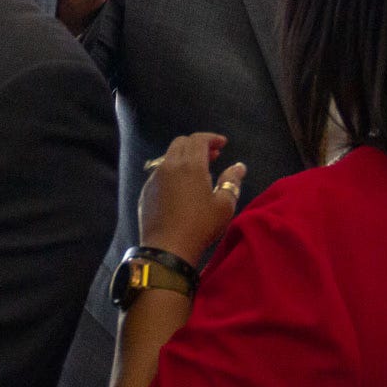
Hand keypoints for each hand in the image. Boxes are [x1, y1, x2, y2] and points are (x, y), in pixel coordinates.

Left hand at [137, 132, 245, 267]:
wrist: (167, 249)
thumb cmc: (200, 226)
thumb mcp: (224, 206)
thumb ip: (232, 182)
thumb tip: (239, 166)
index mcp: (190, 165)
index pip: (199, 139)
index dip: (212, 138)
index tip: (223, 144)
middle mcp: (170, 166)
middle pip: (181, 143)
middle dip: (197, 144)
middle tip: (212, 155)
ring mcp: (155, 178)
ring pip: (168, 156)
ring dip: (184, 156)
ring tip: (197, 171)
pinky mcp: (146, 191)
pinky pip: (160, 172)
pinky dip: (172, 170)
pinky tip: (180, 186)